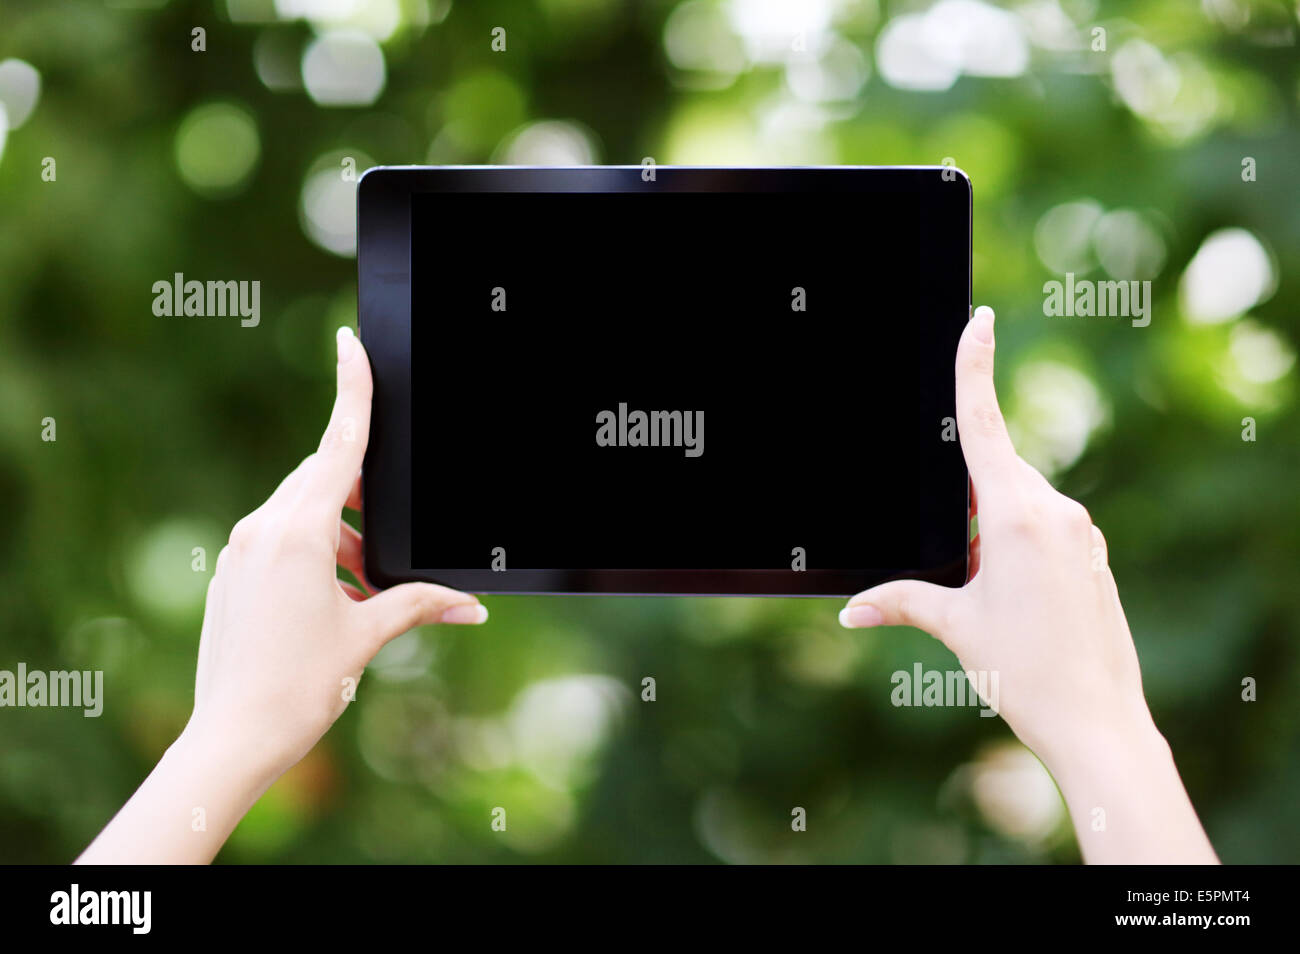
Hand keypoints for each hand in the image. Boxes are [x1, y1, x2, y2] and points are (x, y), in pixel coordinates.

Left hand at [78, 327, 484, 863]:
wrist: (231, 739)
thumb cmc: (300, 687)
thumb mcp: (367, 635)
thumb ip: (419, 604)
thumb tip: (471, 605)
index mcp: (299, 532)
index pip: (337, 444)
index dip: (351, 389)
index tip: (349, 342)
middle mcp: (263, 529)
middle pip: (323, 479)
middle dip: (363, 498)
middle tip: (388, 544)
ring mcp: (241, 550)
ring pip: (303, 511)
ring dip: (342, 535)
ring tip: (365, 591)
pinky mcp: (232, 573)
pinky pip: (280, 540)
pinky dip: (316, 554)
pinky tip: (335, 601)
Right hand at [839, 305, 1216, 863]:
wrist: (1100, 724)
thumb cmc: (1026, 674)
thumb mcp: (956, 627)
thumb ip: (901, 601)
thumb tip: (849, 608)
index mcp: (1017, 515)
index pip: (986, 425)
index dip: (975, 367)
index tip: (979, 319)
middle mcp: (1056, 512)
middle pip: (998, 472)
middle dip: (966, 498)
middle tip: (959, 565)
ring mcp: (1081, 534)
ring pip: (1022, 503)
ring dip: (991, 529)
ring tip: (987, 597)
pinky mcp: (1093, 557)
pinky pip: (1047, 529)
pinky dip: (1018, 547)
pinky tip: (1015, 602)